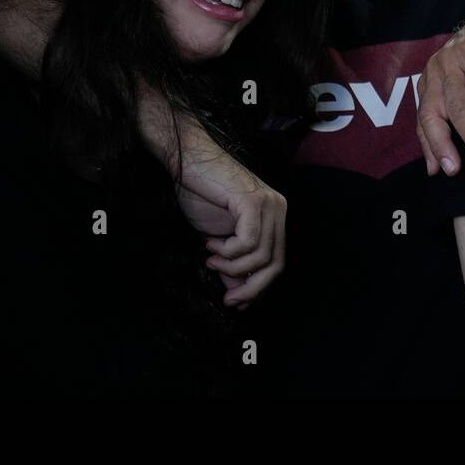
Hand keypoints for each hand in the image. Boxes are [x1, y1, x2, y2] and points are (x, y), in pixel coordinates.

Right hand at [175, 152, 286, 308]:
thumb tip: (238, 295)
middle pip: (276, 263)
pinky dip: (229, 251)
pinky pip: (248, 242)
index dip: (259, 287)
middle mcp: (278, 209)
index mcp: (274, 216)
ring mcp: (268, 204)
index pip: (277, 262)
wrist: (187, 162)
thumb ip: (232, 264)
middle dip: (252, 288)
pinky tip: (211, 243)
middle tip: (229, 299)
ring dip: (232, 266)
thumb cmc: (202, 194)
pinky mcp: (253, 201)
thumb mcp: (219, 238)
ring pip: (261, 256)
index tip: (236, 302)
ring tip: (211, 258)